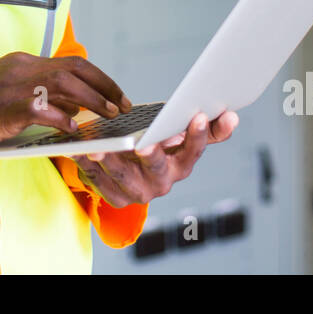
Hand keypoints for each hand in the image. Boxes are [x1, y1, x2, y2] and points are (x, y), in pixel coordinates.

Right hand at [0, 52, 132, 152]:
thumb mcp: (6, 97)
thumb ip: (39, 98)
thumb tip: (74, 109)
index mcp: (21, 63)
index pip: (70, 63)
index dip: (99, 78)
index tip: (117, 94)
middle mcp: (20, 67)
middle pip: (75, 69)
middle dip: (105, 85)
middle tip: (124, 105)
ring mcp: (12, 84)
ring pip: (64, 84)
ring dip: (93, 100)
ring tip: (110, 116)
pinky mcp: (4, 105)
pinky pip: (42, 108)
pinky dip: (62, 118)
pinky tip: (74, 130)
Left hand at [69, 110, 239, 207]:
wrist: (132, 172)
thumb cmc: (159, 146)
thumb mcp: (180, 136)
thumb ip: (208, 129)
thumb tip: (232, 116)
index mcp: (181, 166)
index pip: (193, 151)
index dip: (197, 135)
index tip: (198, 115)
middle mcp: (162, 183)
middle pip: (157, 168)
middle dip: (151, 155)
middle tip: (143, 145)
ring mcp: (138, 192)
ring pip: (123, 177)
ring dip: (110, 161)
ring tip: (99, 147)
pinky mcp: (114, 197)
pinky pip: (99, 181)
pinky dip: (88, 166)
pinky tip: (80, 151)